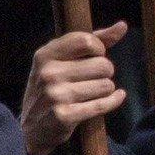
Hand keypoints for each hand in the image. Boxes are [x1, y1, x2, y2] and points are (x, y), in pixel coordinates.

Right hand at [19, 21, 131, 154]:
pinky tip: (116, 98)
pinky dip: (113, 101)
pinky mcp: (65, 115)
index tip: (94, 57)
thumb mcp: (61, 61)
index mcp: (45, 55)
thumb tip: (122, 26)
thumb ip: (93, 42)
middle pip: (102, 64)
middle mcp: (48, 73)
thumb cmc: (52, 88)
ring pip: (106, 85)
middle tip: (94, 79)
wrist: (33, 128)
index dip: (98, 49)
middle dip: (105, 72)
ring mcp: (55, 95)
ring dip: (105, 89)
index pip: (86, 41)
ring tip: (92, 93)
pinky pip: (103, 104)